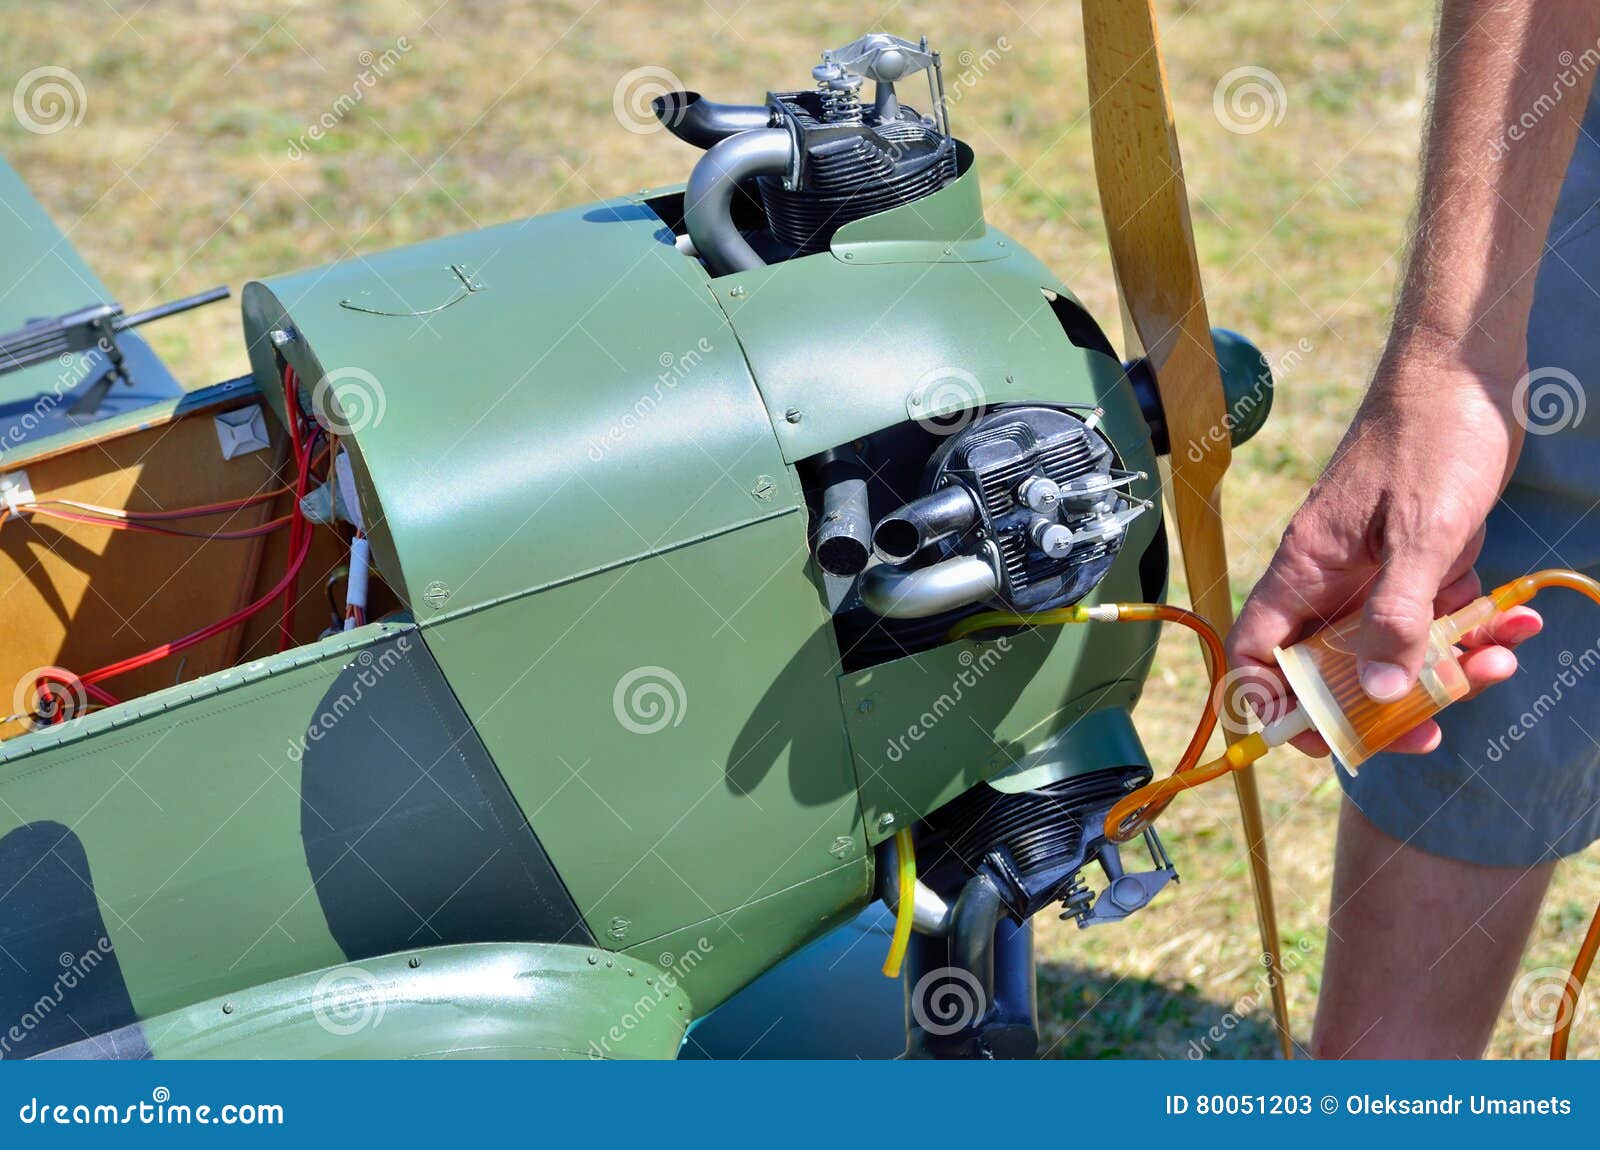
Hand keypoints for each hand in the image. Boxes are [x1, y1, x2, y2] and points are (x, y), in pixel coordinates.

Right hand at [1228, 335, 1540, 756]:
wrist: (1469, 364)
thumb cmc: (1433, 434)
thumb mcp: (1424, 533)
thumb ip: (1399, 616)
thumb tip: (1381, 695)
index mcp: (1308, 569)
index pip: (1258, 652)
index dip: (1276, 704)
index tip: (1324, 738)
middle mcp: (1333, 576)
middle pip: (1334, 666)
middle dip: (1386, 703)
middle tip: (1433, 730)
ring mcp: (1377, 567)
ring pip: (1396, 644)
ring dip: (1448, 665)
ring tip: (1500, 661)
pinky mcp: (1420, 556)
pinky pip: (1437, 613)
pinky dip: (1476, 625)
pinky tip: (1515, 621)